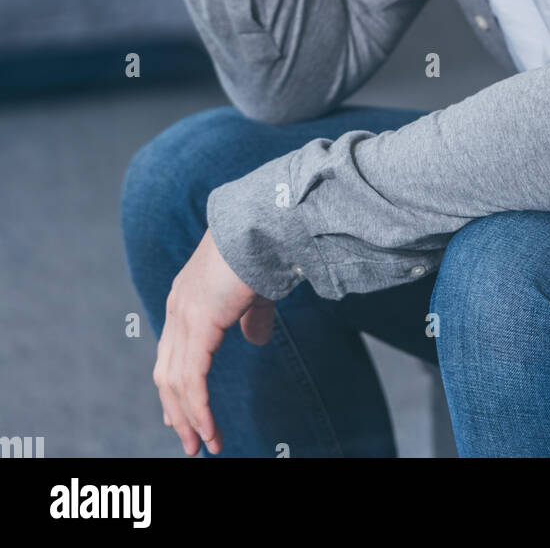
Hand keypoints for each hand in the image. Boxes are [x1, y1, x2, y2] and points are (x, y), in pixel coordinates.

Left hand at [153, 227, 275, 456]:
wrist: (263, 224)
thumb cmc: (263, 250)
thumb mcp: (254, 290)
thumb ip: (251, 316)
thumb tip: (255, 339)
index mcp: (186, 297)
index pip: (171, 352)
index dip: (174, 387)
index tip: (180, 417)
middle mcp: (178, 308)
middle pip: (166, 373)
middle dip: (176, 411)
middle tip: (190, 442)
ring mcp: (185, 315)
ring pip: (177, 382)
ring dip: (189, 419)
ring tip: (204, 445)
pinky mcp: (199, 323)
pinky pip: (193, 379)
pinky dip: (199, 409)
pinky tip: (208, 429)